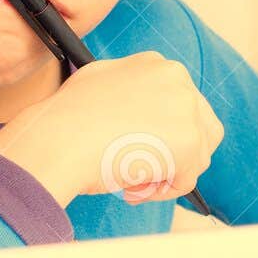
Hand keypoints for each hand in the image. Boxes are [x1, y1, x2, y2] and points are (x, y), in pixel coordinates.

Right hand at [0, 51, 223, 208]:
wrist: (58, 138)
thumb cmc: (66, 120)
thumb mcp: (98, 84)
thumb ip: (128, 90)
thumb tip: (139, 109)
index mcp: (156, 64)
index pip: (180, 103)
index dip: (160, 133)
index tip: (135, 147)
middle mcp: (178, 79)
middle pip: (198, 127)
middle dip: (172, 154)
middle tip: (136, 171)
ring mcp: (187, 108)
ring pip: (196, 154)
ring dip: (165, 174)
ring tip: (129, 182)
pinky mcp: (190, 141)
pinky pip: (187, 179)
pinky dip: (161, 192)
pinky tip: (130, 188)